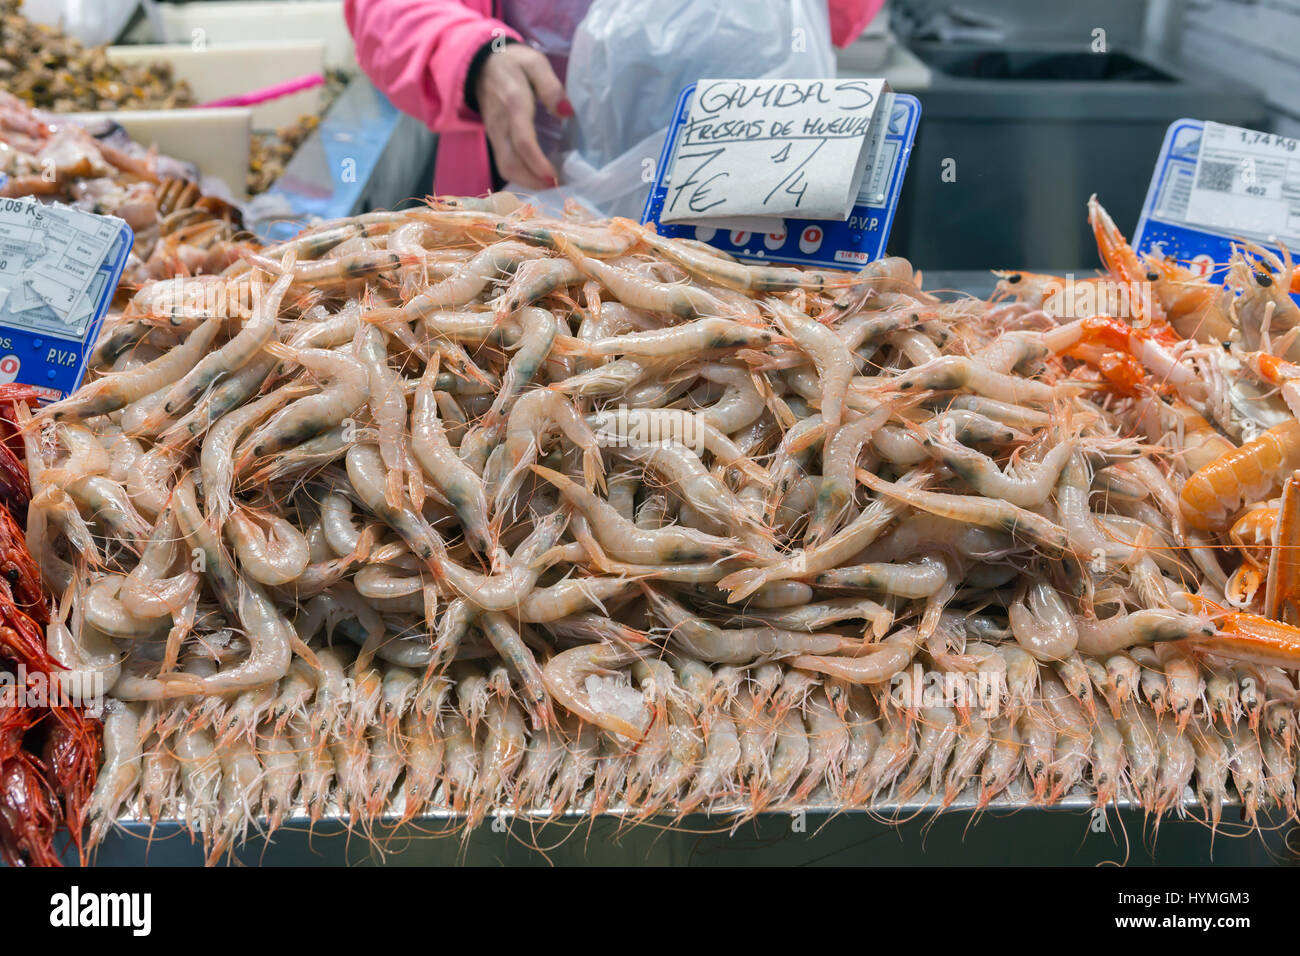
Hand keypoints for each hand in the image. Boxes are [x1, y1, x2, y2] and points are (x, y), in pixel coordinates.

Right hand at [474, 43, 570, 189]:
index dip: (538, 163)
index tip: (554, 176)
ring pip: (505, 167)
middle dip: (533, 180)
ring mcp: (495, 134)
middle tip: (557, 186)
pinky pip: (504, 163)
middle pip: (511, 163)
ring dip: (527, 182)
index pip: (523, 141)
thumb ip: (551, 87)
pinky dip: (521, 176)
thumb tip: (566, 112)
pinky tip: (538, 177)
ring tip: (549, 185)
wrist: (480, 64)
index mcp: (513, 104)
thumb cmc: (514, 63)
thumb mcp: (535, 63)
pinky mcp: (495, 139)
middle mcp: (501, 125)